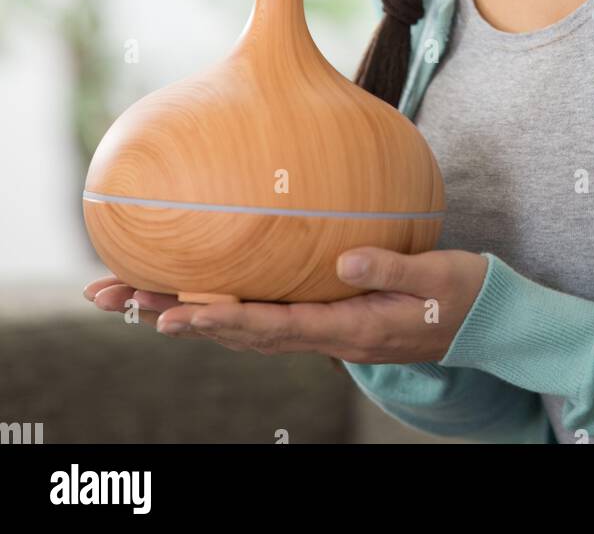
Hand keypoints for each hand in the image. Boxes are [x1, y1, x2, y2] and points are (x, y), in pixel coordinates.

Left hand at [83, 248, 489, 362]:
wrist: (484, 319)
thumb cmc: (462, 296)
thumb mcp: (436, 280)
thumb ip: (390, 271)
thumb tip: (341, 262)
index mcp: (344, 327)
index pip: (268, 326)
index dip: (217, 319)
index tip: (169, 314)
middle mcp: (320, 334)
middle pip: (231, 329)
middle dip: (166, 312)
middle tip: (106, 295)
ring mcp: (318, 326)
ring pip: (237, 322)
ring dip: (176, 307)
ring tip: (122, 292)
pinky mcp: (321, 312)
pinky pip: (257, 311)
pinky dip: (215, 302)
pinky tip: (189, 287)